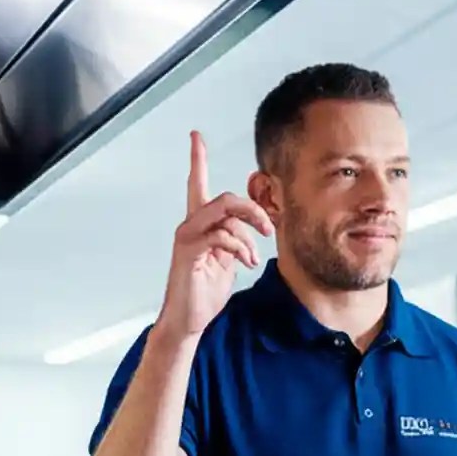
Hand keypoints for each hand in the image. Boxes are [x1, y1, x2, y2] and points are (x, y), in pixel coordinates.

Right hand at [155, 131, 273, 341]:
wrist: (189, 320)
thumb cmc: (205, 291)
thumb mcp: (228, 260)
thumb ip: (236, 238)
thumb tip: (253, 225)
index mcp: (200, 224)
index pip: (196, 184)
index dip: (196, 159)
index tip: (195, 136)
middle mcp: (190, 225)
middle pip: (226, 198)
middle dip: (254, 210)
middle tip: (269, 229)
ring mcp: (187, 238)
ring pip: (224, 214)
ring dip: (248, 235)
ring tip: (253, 256)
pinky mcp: (189, 253)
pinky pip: (219, 236)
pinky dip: (238, 247)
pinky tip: (244, 262)